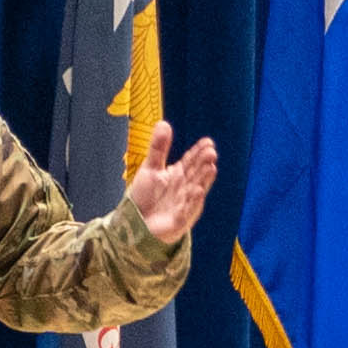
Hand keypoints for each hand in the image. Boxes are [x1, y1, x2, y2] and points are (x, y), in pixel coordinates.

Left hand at [124, 123, 219, 243]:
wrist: (136, 225)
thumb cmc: (146, 197)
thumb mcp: (151, 169)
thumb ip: (158, 148)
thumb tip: (164, 122)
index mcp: (180, 175)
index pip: (192, 161)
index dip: (199, 152)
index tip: (207, 142)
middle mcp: (185, 189)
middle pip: (196, 173)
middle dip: (204, 163)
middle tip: (211, 152)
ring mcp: (184, 205)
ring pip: (196, 190)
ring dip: (203, 179)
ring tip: (211, 167)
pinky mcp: (179, 221)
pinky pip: (187, 211)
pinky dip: (192, 201)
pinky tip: (198, 191)